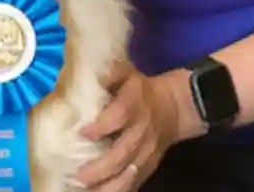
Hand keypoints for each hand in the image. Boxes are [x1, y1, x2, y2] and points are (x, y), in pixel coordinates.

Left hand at [72, 64, 186, 190]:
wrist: (174, 107)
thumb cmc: (140, 91)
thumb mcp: (127, 75)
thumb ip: (109, 74)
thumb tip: (88, 73)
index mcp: (134, 105)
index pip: (119, 116)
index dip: (102, 126)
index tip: (83, 132)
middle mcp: (141, 131)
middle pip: (122, 153)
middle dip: (100, 168)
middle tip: (79, 176)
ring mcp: (146, 152)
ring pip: (129, 174)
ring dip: (108, 186)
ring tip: (86, 191)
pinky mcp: (148, 166)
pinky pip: (134, 183)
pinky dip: (119, 191)